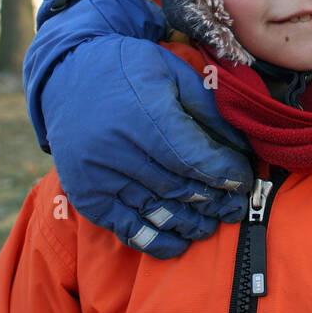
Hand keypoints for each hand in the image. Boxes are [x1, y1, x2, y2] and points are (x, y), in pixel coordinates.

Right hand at [24, 0, 253, 256]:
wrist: (67, 74)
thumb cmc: (130, 70)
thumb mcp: (173, 74)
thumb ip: (208, 111)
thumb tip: (241, 150)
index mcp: (145, 113)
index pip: (195, 157)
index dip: (225, 173)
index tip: (244, 180)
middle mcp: (119, 147)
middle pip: (179, 186)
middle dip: (214, 200)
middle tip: (236, 208)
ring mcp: (99, 174)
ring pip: (156, 209)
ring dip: (191, 222)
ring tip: (212, 224)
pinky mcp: (86, 193)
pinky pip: (125, 226)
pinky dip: (155, 239)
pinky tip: (179, 242)